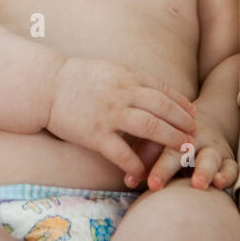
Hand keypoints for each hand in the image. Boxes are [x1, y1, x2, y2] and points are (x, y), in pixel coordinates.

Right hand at [46, 57, 195, 183]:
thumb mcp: (108, 69)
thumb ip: (130, 79)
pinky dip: (136, 163)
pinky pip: (121, 152)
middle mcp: (122, 93)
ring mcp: (109, 114)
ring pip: (150, 127)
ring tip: (182, 149)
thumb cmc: (75, 78)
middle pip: (162, 107)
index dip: (180, 102)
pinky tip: (145, 171)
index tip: (193, 112)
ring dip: (170, 139)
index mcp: (126, 76)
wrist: (45, 85)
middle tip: (194, 132)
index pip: (162, 89)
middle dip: (182, 120)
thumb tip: (152, 89)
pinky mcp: (95, 134)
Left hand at [124, 108, 238, 193]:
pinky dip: (227, 174)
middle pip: (182, 152)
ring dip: (204, 170)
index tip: (148, 183)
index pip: (161, 149)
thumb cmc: (171, 138)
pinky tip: (220, 183)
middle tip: (157, 183)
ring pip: (210, 158)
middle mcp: (194, 139)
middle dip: (168, 167)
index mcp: (172, 133)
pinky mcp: (228, 159)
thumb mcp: (157, 142)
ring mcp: (213, 149)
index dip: (155, 166)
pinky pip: (232, 167)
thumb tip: (128, 180)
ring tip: (199, 183)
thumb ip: (144, 159)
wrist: (203, 120)